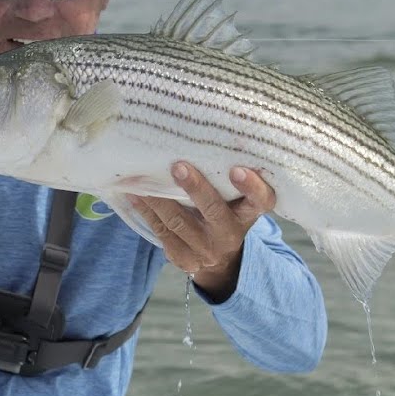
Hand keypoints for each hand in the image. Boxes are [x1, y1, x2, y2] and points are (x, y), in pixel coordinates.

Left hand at [127, 162, 276, 300]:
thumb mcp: (238, 199)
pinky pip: (162, 233)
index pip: (261, 200)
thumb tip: (199, 136)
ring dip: (157, 198)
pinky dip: (146, 211)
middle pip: (214, 210)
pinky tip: (133, 194)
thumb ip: (226, 178)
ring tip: (140, 178)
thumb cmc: (227, 212)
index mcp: (249, 213)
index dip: (251, 186)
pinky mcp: (184, 259)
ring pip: (179, 222)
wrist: (221, 258)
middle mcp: (230, 233)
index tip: (237, 170)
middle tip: (178, 166)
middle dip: (195, 188)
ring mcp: (206, 250)